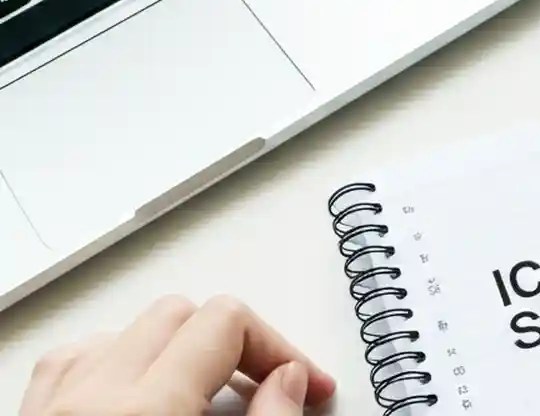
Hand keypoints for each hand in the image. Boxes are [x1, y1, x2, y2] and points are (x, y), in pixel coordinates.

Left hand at [20, 295, 336, 415]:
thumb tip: (290, 380)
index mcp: (149, 408)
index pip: (227, 322)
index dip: (281, 346)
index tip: (307, 383)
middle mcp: (90, 399)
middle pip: (180, 314)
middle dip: (231, 347)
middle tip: (265, 392)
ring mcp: (51, 410)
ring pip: (122, 332)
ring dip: (172, 353)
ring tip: (205, 398)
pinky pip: (69, 364)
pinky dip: (112, 368)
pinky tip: (136, 397)